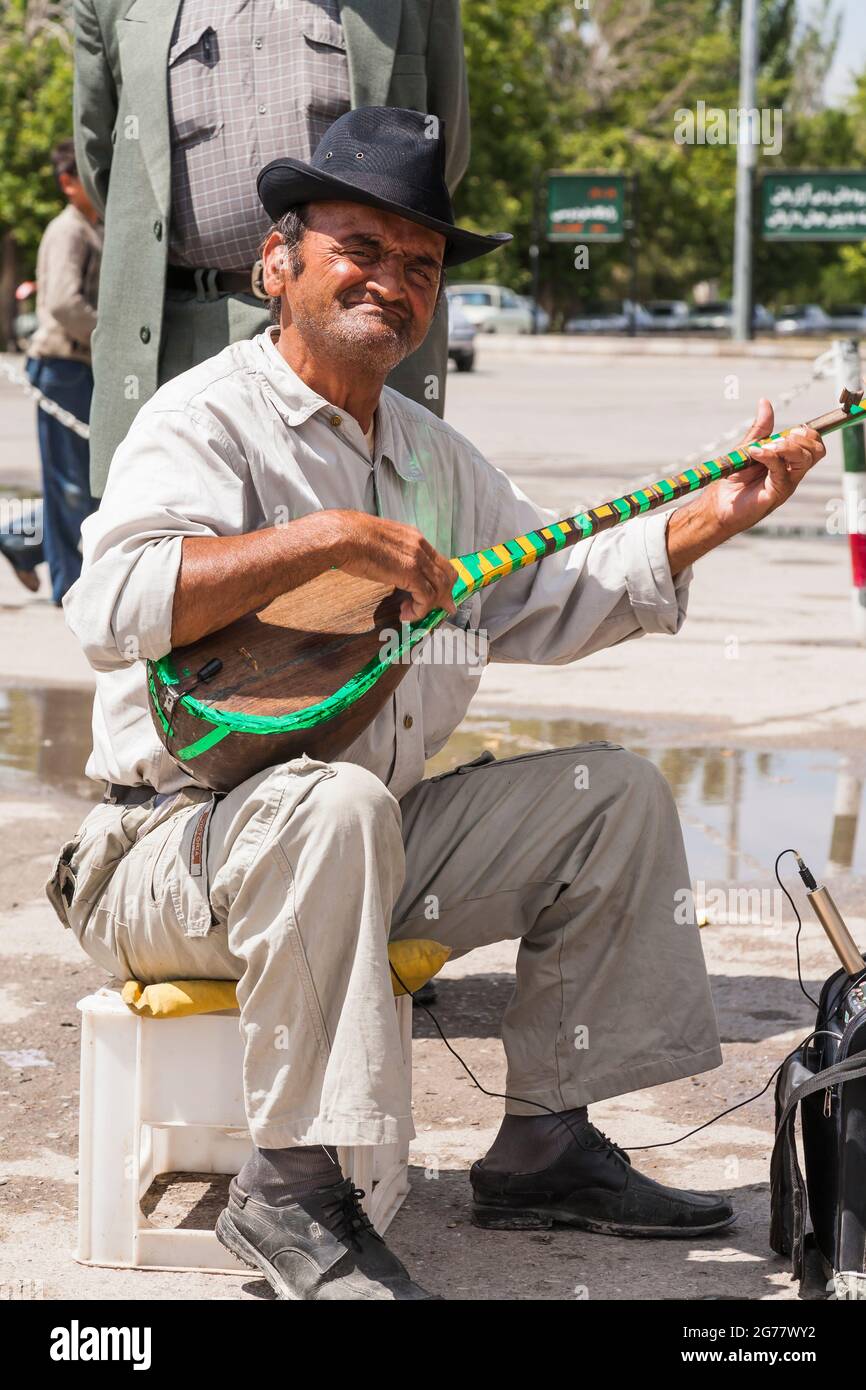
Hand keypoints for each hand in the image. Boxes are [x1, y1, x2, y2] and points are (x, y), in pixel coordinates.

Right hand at [334, 511, 456, 621]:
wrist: (343, 536)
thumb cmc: (351, 539)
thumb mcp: (380, 543)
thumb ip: (393, 554)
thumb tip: (392, 568)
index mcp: (413, 537)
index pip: (440, 561)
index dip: (443, 581)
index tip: (441, 595)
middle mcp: (420, 546)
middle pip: (447, 574)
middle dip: (444, 595)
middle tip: (439, 610)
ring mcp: (417, 558)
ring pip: (439, 587)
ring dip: (428, 606)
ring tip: (411, 613)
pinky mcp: (410, 572)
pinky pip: (426, 597)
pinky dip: (419, 611)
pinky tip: (405, 614)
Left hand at [706, 398, 825, 535]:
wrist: (719, 503)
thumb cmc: (735, 478)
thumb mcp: (748, 447)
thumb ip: (760, 428)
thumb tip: (765, 402)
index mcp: (789, 461)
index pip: (815, 443)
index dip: (808, 432)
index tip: (789, 430)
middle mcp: (792, 472)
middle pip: (817, 450)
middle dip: (802, 437)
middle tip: (778, 439)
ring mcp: (786, 483)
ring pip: (805, 459)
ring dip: (787, 446)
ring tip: (765, 447)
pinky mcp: (776, 493)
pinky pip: (782, 471)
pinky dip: (769, 456)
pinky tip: (754, 453)